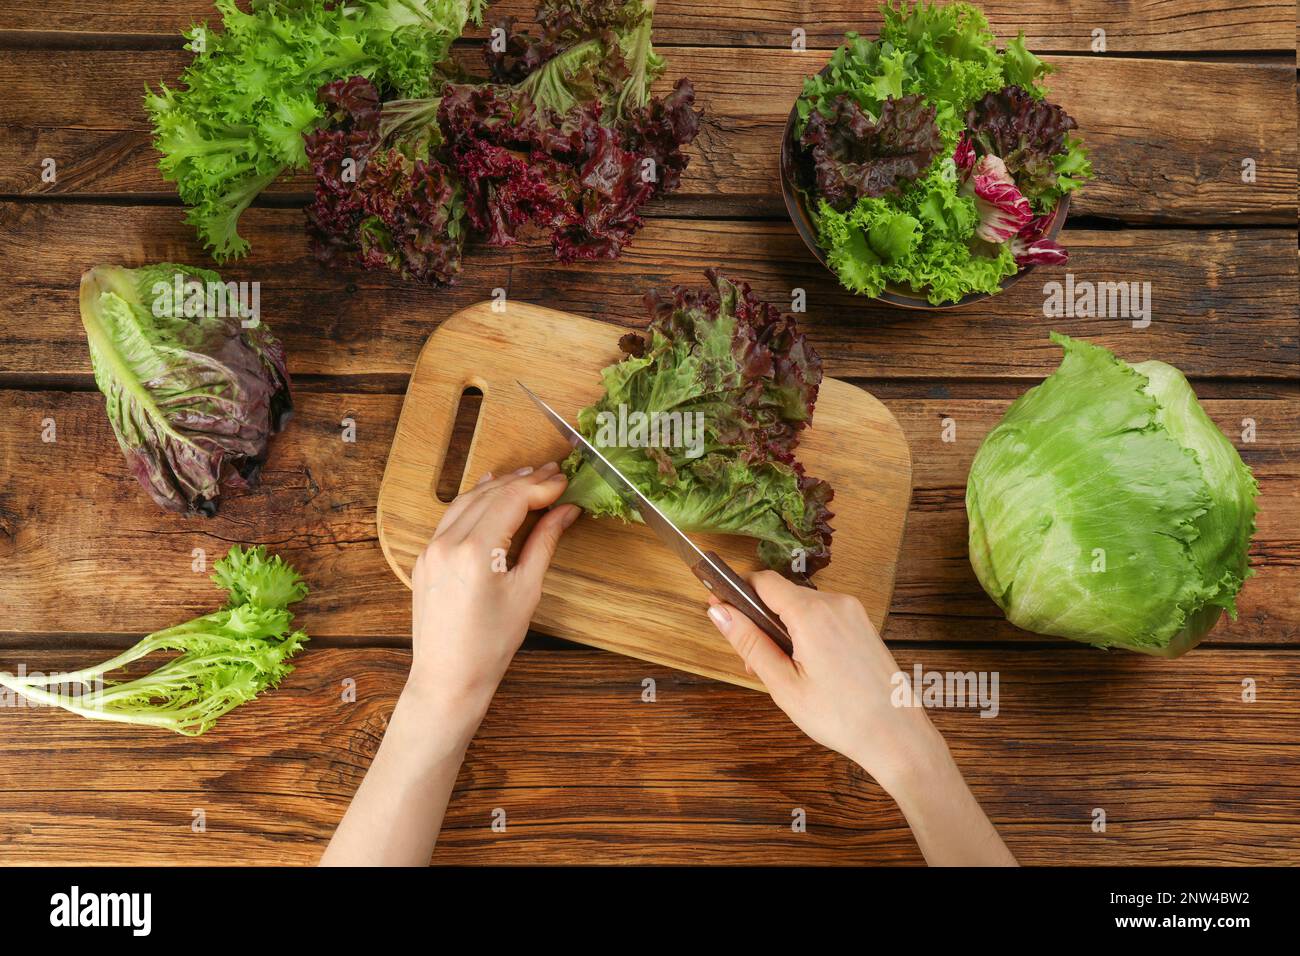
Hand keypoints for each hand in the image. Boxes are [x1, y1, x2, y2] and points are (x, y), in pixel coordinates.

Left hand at [409, 462, 578, 727]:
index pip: (512, 500)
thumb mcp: (527, 591)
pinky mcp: (425, 557)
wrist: (448, 678)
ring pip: (468, 500)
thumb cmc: (491, 644)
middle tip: (554, 472)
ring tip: (529, 476)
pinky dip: (475, 500)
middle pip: (490, 494)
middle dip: (524, 481)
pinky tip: (491, 490)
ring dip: (499, 485)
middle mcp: (447, 543)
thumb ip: (544, 543)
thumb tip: (565, 511)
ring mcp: (431, 548)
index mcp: (475, 552)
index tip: (564, 481)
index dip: (541, 487)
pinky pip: (451, 516)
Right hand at [705, 572, 947, 791]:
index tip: (721, 612)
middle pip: (782, 595)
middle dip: (761, 622)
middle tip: (755, 664)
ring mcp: (853, 612)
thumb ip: (749, 642)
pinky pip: (823, 617)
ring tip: (784, 674)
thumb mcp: (783, 684)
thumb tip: (718, 611)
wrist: (896, 735)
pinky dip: (807, 634)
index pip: (763, 580)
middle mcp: (835, 602)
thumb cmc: (840, 716)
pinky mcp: (862, 624)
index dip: (737, 593)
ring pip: (802, 607)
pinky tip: (807, 669)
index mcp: (812, 613)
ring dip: (784, 630)